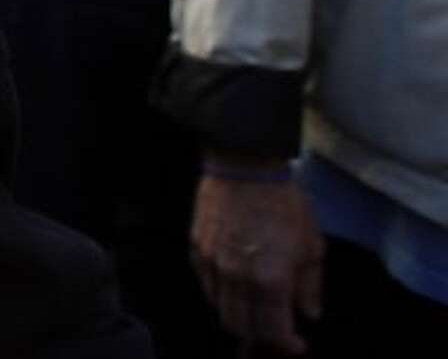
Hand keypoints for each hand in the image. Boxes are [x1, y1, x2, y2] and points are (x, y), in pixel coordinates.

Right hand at [191, 171, 323, 353]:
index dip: (286, 345)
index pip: (273, 331)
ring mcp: (213, 264)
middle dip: (260, 337)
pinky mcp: (196, 249)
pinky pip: (206, 285)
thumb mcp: (312, 245)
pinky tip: (235, 288)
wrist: (245, 166)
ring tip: (255, 311)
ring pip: (219, 310)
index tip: (297, 344)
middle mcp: (237, 278)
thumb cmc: (284, 204)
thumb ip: (310, 286)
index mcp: (270, 279)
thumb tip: (309, 312)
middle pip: (241, 327)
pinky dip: (220, 296)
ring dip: (239, 318)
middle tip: (275, 332)